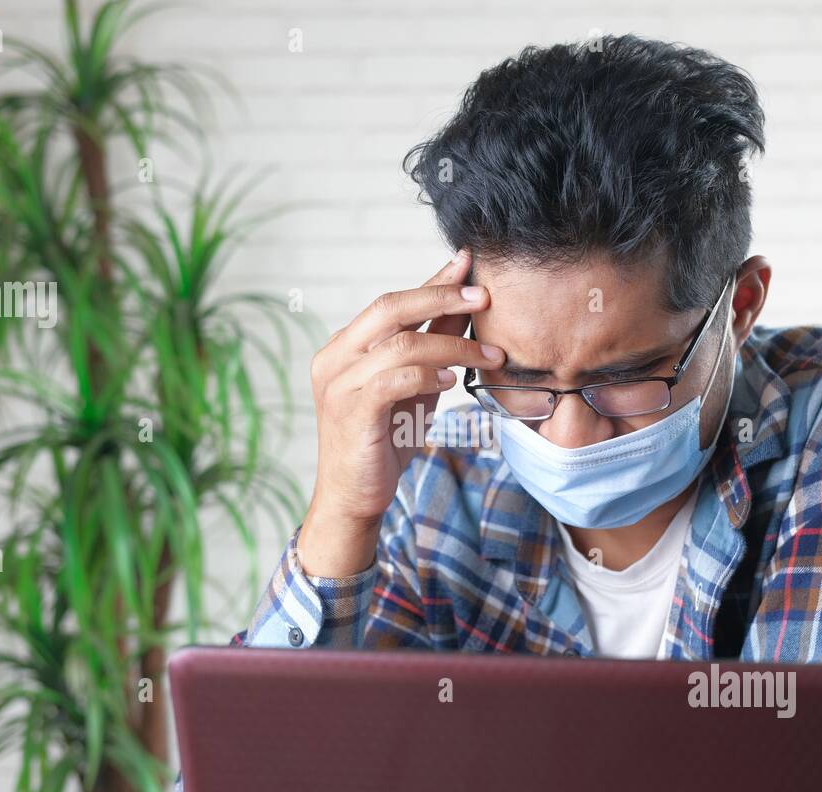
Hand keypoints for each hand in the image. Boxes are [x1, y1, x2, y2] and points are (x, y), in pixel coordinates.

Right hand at [296, 249, 504, 576]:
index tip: (468, 265)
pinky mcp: (350, 412)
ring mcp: (338, 384)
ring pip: (400, 345)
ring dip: (452, 345)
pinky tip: (453, 379)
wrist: (354, 497)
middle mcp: (334, 358)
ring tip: (487, 356)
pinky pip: (394, 380)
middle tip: (484, 297)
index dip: (432, 281)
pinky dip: (428, 374)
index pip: (392, 302)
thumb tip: (466, 305)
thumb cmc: (384, 440)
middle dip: (441, 296)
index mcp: (345, 346)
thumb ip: (434, 345)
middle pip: (389, 308)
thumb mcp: (416, 385)